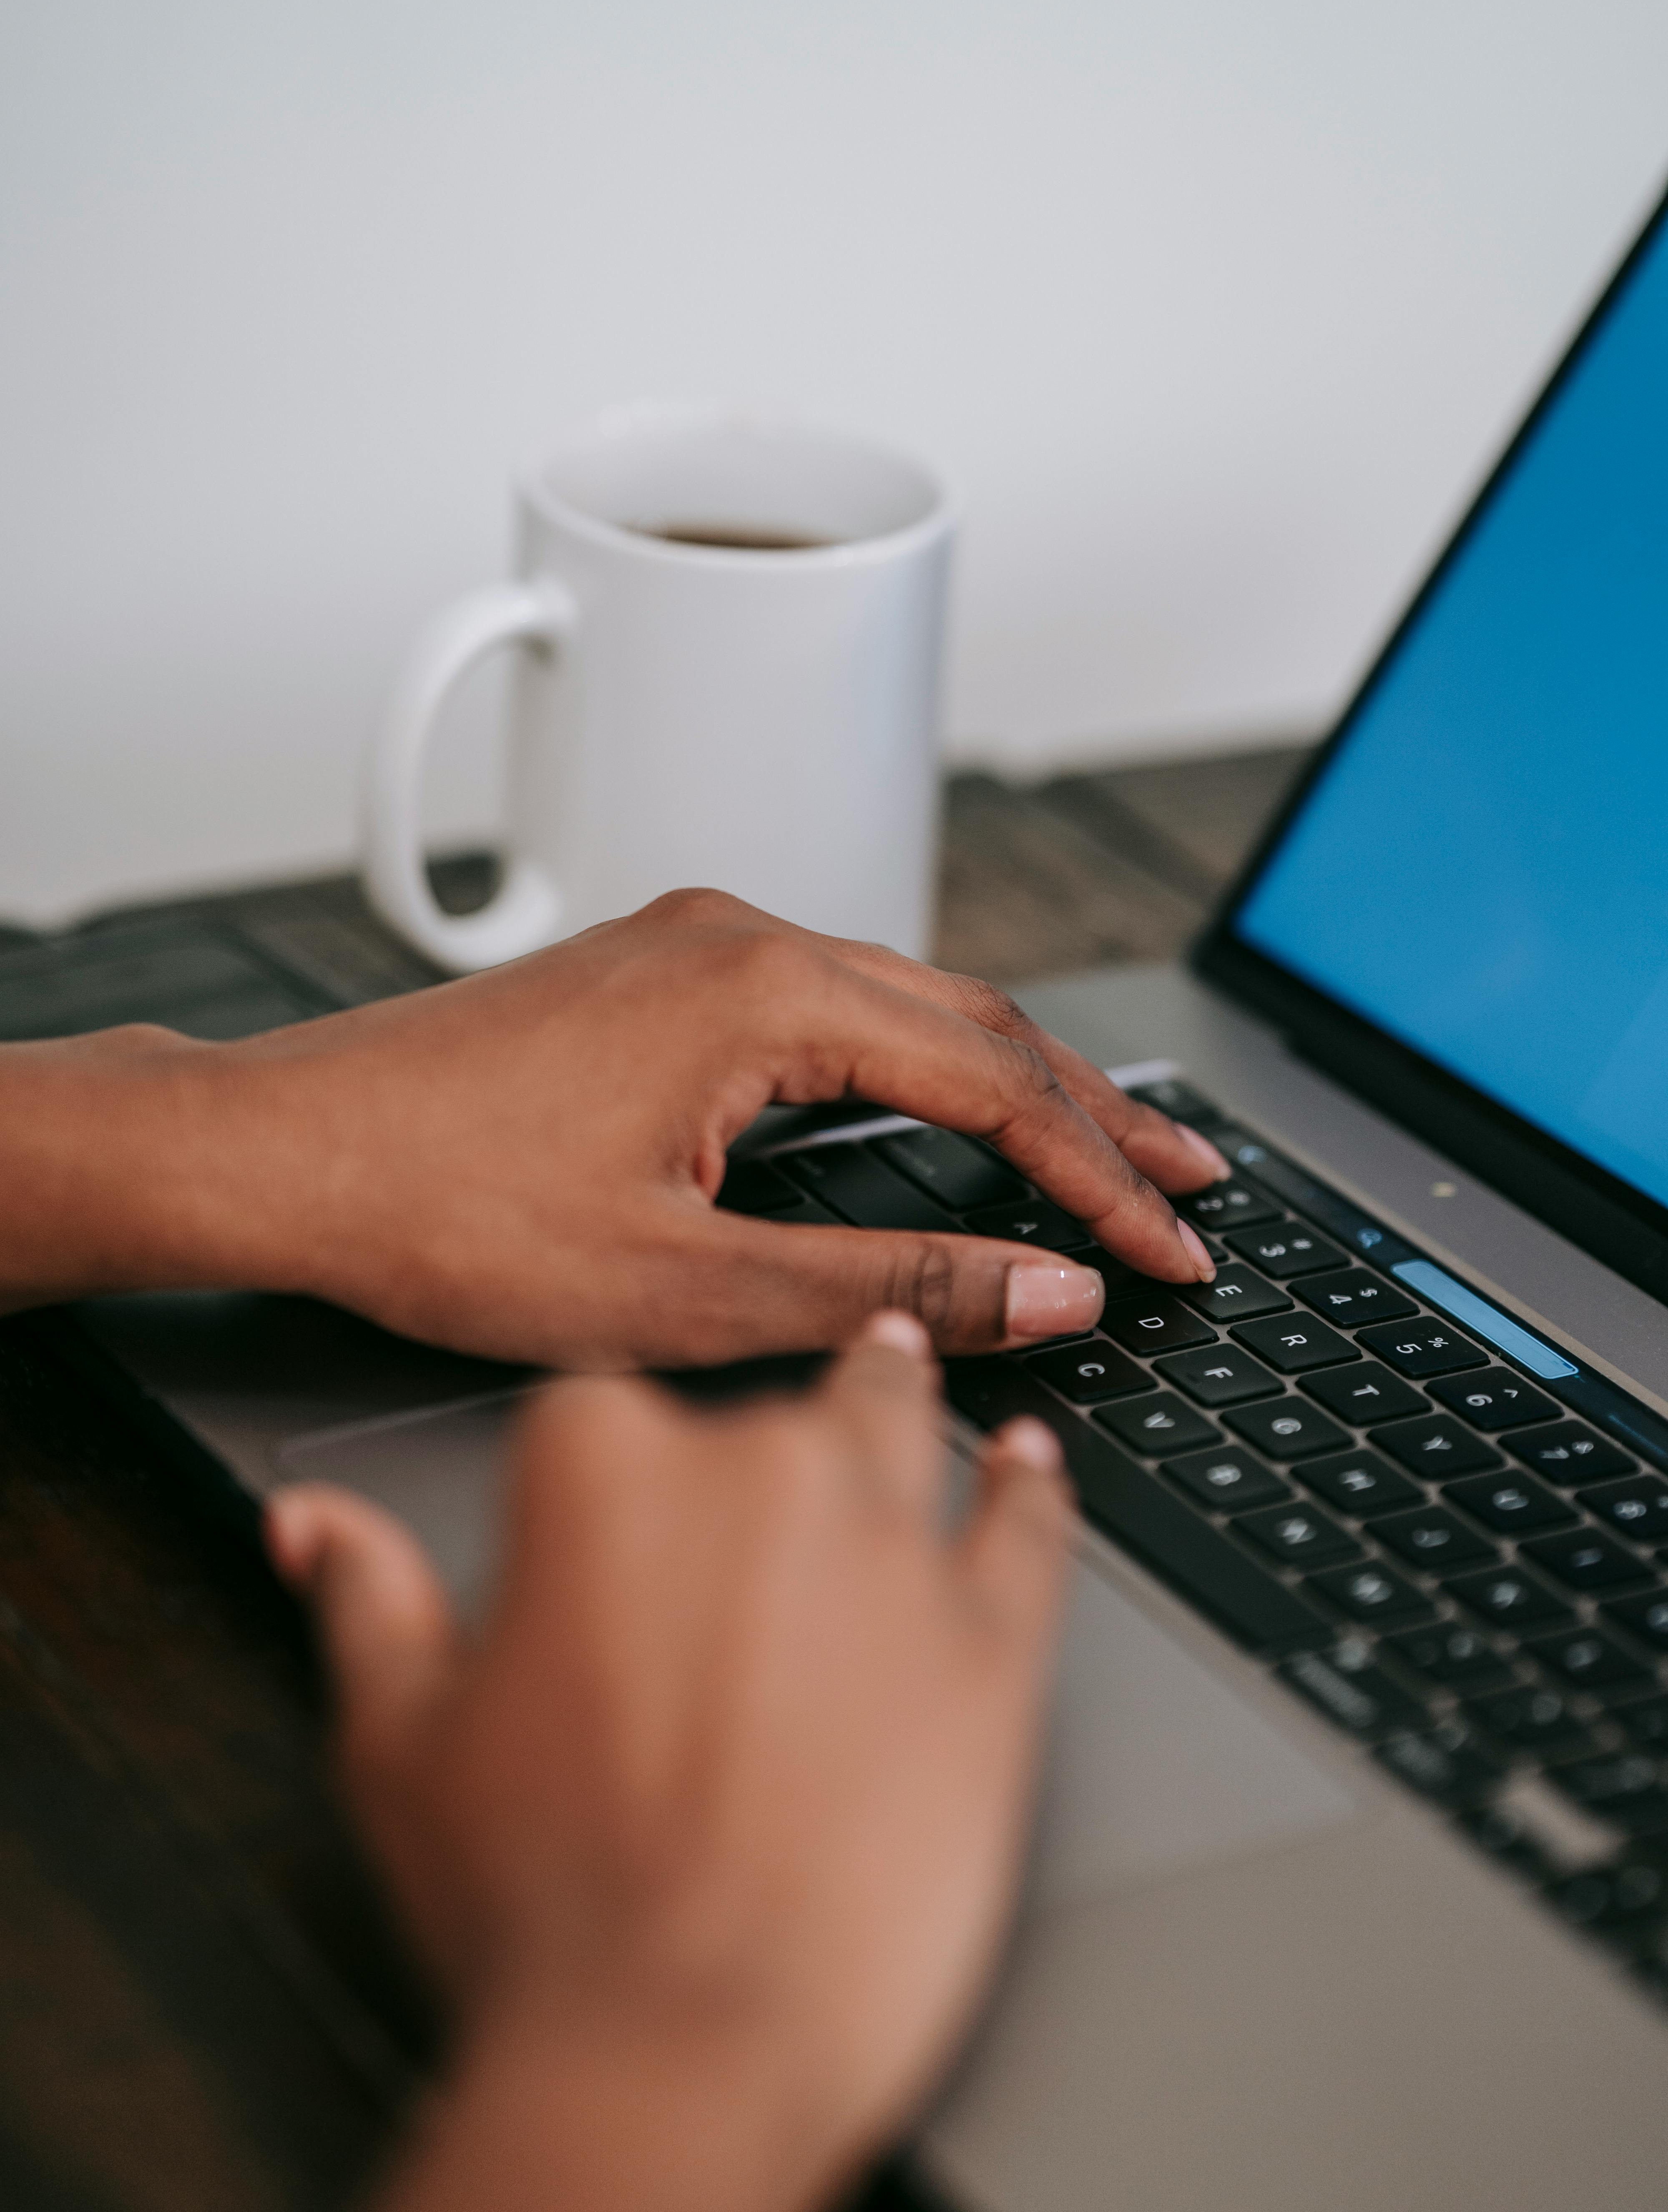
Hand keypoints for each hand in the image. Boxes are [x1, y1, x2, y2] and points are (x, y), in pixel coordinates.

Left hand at [0, 887, 1224, 1361]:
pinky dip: (924, 1062)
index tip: (1175, 1245)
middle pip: (974, 1022)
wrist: (282, 1155)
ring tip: (1108, 1149)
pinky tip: (958, 1105)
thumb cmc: (446, 1216)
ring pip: (909, 1006)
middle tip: (1192, 1182)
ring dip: (1014, 1081)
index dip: (1100, 1178)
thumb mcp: (687, 1289)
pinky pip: (838, 1004)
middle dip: (1092, 1112)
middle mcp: (740, 938)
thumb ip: (887, 1287)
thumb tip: (1042, 1291)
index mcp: (762, 993)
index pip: (995, 1082)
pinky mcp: (660, 974)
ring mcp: (696, 945)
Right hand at [266, 1315, 1072, 2211]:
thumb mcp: (402, 1743)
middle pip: (767, 1420)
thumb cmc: (541, 1909)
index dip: (609, 1489)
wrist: (679, 2049)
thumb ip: (368, 1603)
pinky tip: (1030, 1469)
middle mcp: (755, 1470)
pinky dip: (1031, 1491)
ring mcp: (886, 1549)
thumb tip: (315, 1527)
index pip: (608, 1419)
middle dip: (757, 1469)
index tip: (614, 1539)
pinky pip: (1029, 1530)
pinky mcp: (992, 1641)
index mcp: (603, 1466)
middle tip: (755, 1515)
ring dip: (899, 1412)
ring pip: (903, 1435)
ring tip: (901, 1387)